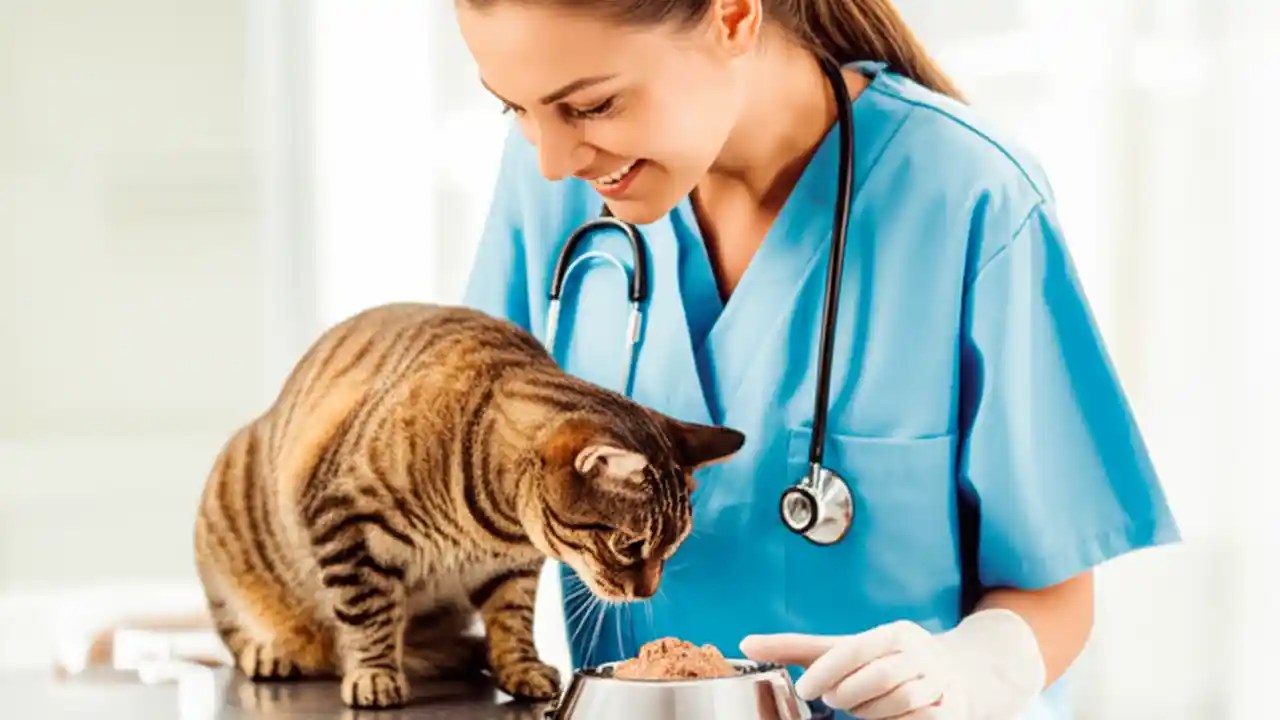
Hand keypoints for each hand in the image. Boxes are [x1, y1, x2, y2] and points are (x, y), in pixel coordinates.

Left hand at [740, 610, 1044, 719]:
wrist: (953, 674)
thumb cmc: (884, 661)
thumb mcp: (845, 649)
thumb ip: (798, 649)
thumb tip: (743, 644)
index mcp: (894, 633)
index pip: (855, 650)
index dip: (827, 672)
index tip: (805, 690)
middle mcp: (921, 652)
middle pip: (877, 679)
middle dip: (848, 695)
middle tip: (834, 702)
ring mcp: (941, 681)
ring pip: (898, 702)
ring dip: (870, 713)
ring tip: (858, 710)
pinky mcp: (953, 708)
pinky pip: (919, 719)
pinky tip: (885, 718)